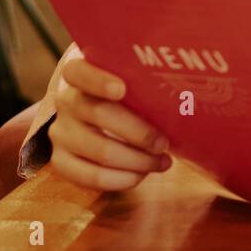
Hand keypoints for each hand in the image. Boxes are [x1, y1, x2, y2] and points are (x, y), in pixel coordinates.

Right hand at [49, 56, 170, 190]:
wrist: (95, 111)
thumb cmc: (126, 90)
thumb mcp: (130, 76)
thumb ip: (144, 77)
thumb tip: (190, 86)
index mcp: (79, 72)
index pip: (79, 71)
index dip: (98, 80)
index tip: (122, 89)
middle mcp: (65, 100)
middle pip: (98, 114)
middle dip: (138, 132)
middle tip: (164, 143)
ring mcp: (60, 131)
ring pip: (98, 150)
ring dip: (136, 160)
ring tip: (161, 161)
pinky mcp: (60, 160)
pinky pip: (88, 176)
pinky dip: (119, 179)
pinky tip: (140, 175)